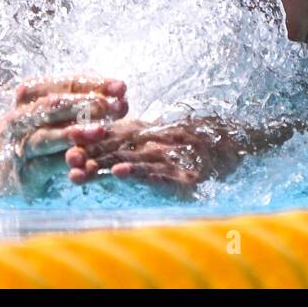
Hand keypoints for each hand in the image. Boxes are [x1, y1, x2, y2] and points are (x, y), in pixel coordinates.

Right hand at [0, 76, 127, 193]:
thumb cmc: (34, 132)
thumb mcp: (53, 113)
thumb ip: (85, 103)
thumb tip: (122, 94)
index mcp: (32, 93)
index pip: (66, 84)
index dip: (95, 84)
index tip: (121, 87)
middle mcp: (22, 116)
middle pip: (55, 106)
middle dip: (88, 105)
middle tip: (117, 107)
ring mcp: (19, 144)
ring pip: (45, 136)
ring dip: (73, 133)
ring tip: (99, 131)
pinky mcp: (22, 173)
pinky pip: (44, 167)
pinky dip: (64, 165)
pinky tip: (86, 165)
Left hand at [64, 116, 246, 195]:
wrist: (241, 143)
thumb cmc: (201, 144)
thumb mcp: (166, 140)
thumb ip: (141, 142)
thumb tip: (110, 154)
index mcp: (150, 132)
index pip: (115, 134)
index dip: (92, 138)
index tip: (67, 142)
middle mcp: (158, 140)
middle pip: (119, 146)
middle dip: (91, 153)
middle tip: (67, 159)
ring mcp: (172, 155)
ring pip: (133, 158)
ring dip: (105, 163)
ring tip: (82, 170)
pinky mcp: (187, 173)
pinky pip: (160, 172)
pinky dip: (140, 172)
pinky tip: (121, 174)